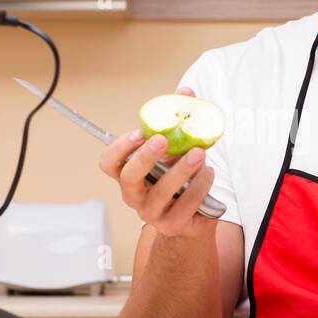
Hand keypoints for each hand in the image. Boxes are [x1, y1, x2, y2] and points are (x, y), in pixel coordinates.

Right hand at [98, 86, 216, 238]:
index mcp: (128, 175)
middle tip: (163, 140)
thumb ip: (178, 121)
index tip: (139, 133)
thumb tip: (186, 93)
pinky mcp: (174, 225)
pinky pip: (186, 205)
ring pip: (162, 192)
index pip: (108, 163)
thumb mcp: (176, 148)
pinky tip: (209, 172)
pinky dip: (200, 186)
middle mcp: (134, 195)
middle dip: (145, 157)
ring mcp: (152, 213)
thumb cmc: (179, 177)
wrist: (193, 216)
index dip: (120, 148)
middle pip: (130, 177)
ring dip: (182, 170)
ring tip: (199, 154)